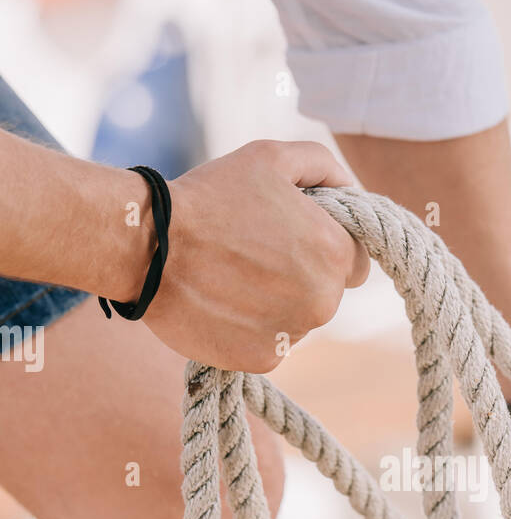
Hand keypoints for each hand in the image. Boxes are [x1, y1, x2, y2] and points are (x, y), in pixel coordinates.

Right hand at [140, 141, 368, 369]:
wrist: (149, 248)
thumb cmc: (211, 197)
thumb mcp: (271, 158)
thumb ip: (322, 166)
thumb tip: (350, 188)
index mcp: (336, 254)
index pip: (354, 260)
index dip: (325, 245)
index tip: (292, 237)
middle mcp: (324, 301)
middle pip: (327, 292)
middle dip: (302, 275)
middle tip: (255, 254)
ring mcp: (294, 335)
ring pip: (299, 320)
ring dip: (277, 303)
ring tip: (232, 276)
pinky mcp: (263, 359)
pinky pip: (270, 343)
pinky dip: (251, 328)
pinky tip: (223, 302)